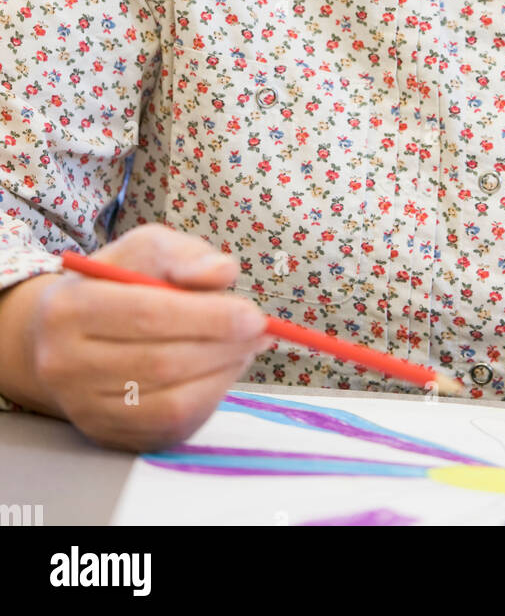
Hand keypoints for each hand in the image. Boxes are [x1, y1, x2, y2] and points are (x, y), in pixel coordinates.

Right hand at [27, 224, 269, 450]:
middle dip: (223, 347)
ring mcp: (83, 407)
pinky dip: (208, 399)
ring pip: (169, 402)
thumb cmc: (114, 284)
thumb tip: (224, 274)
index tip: (252, 314)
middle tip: (260, 331)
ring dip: (222, 374)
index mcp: (70, 307)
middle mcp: (65, 364)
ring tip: (245, 347)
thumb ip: (185, 255)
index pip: (146, 314)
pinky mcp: (106, 435)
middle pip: (160, 363)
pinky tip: (223, 371)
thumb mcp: (145, 249)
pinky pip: (169, 426)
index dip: (207, 317)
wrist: (62, 336)